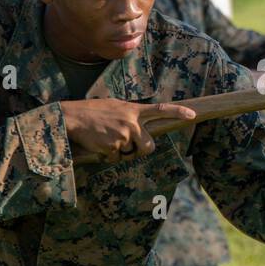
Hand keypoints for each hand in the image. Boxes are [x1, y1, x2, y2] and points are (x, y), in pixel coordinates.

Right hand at [61, 98, 196, 160]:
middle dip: (141, 150)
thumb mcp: (115, 106)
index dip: (178, 112)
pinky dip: (108, 155)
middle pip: (149, 146)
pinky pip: (116, 158)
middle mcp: (132, 122)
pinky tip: (98, 143)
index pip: (161, 110)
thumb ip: (130, 115)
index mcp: (133, 110)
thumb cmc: (92, 111)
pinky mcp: (113, 147)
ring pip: (130, 153)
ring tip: (105, 137)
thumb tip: (139, 125)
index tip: (192, 115)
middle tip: (128, 145)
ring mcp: (123, 135)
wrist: (71, 117)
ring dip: (120, 151)